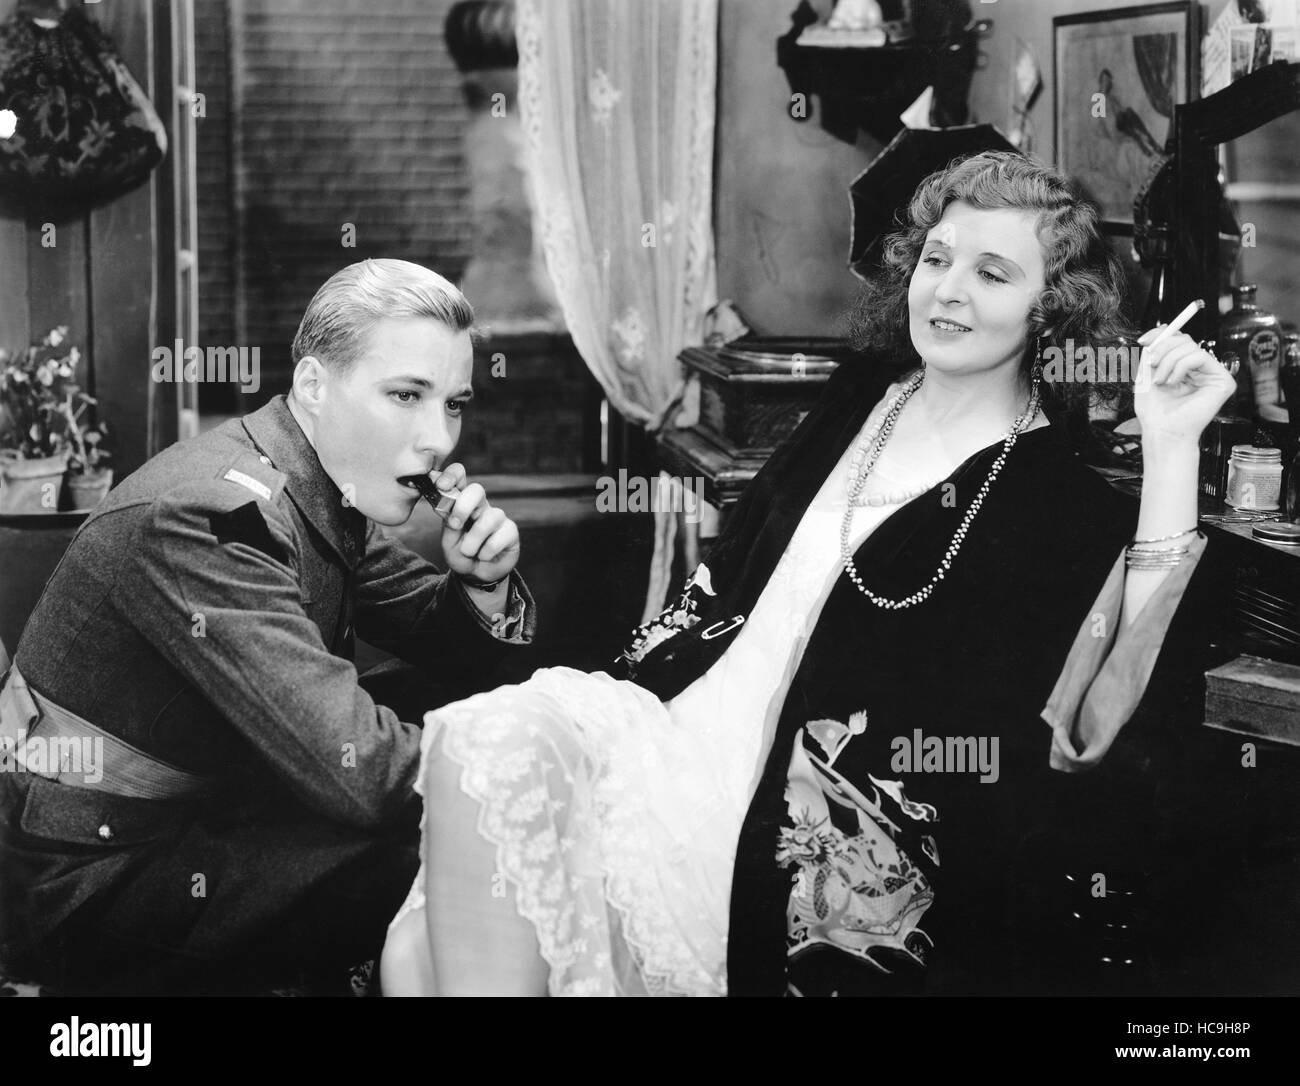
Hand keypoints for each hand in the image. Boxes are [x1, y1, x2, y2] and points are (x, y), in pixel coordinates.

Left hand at [430, 463, 520, 585]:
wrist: (476, 576)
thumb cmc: (461, 554)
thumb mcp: (448, 542)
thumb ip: (449, 525)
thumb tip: (449, 510)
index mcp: (462, 503)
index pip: (459, 478)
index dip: (451, 476)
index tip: (442, 486)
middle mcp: (481, 506)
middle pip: (477, 490)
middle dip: (464, 506)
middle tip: (456, 525)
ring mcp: (497, 517)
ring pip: (489, 518)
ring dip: (474, 540)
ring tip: (469, 552)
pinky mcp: (511, 531)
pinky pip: (500, 536)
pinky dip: (487, 551)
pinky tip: (485, 556)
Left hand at [1133, 326, 1236, 446]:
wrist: (1161, 430)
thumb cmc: (1154, 410)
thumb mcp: (1147, 374)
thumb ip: (1155, 351)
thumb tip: (1164, 327)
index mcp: (1184, 368)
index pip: (1178, 341)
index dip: (1161, 334)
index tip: (1143, 341)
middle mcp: (1201, 370)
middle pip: (1184, 340)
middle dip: (1163, 348)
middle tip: (1151, 364)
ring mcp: (1213, 375)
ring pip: (1190, 347)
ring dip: (1168, 361)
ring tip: (1160, 381)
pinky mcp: (1223, 381)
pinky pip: (1200, 357)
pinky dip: (1181, 366)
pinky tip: (1174, 383)